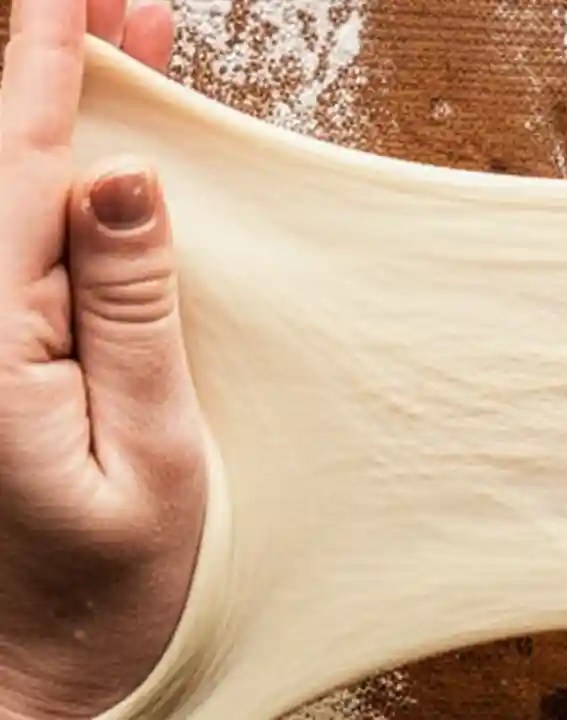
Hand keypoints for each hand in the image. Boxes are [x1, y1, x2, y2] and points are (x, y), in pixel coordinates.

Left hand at [0, 1, 204, 717]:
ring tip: (115, 43)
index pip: (11, 173)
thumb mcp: (150, 457)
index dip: (42, 69)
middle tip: (112, 1)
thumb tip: (121, 179)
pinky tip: (91, 157)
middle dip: (45, 69)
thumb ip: (128, 314)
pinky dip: (49, 185)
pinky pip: (11, 249)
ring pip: (0, 198)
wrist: (29, 685)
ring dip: (50, 116)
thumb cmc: (100, 592)